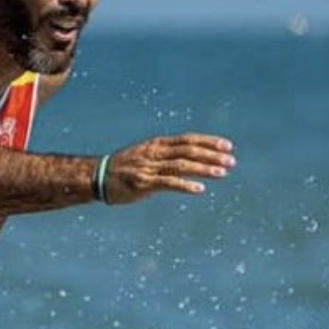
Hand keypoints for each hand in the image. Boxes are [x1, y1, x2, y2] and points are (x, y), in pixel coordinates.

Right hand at [101, 134, 235, 203]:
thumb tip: (187, 160)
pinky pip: (168, 183)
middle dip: (212, 155)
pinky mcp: (144, 184)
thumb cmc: (123, 169)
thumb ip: (165, 156)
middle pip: (189, 151)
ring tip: (222, 173)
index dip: (209, 142)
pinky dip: (185, 186)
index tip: (228, 146)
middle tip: (232, 161)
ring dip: (204, 169)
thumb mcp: (145, 156)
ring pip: (182, 165)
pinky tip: (199, 189)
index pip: (188, 139)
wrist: (97, 177)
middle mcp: (155, 153)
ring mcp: (149, 168)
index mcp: (157, 144)